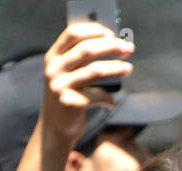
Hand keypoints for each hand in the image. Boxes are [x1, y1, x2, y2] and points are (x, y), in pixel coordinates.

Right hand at [39, 23, 134, 147]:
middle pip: (87, 49)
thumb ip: (79, 59)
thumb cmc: (67, 97)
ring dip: (116, 68)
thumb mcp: (66, 75)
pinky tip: (113, 100)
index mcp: (52, 57)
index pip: (72, 33)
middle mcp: (53, 69)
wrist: (53, 130)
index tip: (112, 33)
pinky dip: (108, 98)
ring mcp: (60, 86)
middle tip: (129, 48)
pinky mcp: (69, 103)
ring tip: (129, 69)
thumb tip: (110, 41)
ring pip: (95, 70)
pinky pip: (97, 95)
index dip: (94, 30)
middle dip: (111, 46)